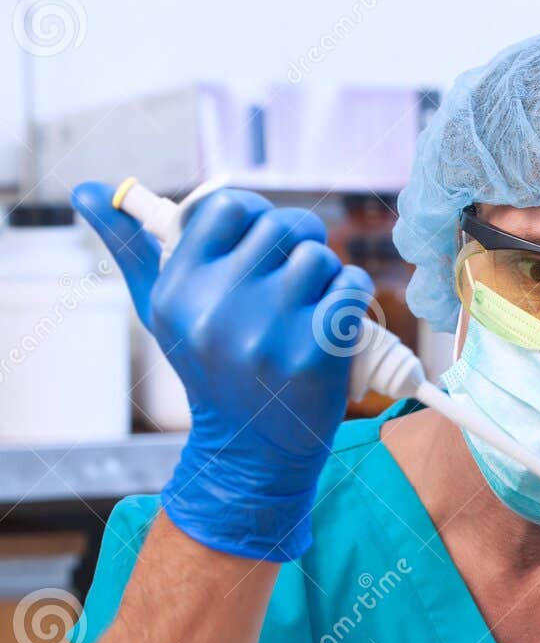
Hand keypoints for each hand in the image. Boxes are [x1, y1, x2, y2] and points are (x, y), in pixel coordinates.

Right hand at [74, 181, 372, 560]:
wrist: (249, 451)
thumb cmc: (208, 368)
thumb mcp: (160, 312)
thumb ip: (128, 248)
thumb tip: (84, 191)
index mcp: (179, 289)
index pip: (229, 206)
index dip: (257, 213)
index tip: (265, 237)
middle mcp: (218, 308)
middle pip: (282, 226)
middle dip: (299, 239)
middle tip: (298, 266)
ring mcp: (268, 331)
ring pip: (320, 256)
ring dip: (326, 271)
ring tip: (312, 299)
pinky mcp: (316, 353)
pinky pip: (351, 286)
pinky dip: (352, 293)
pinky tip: (336, 316)